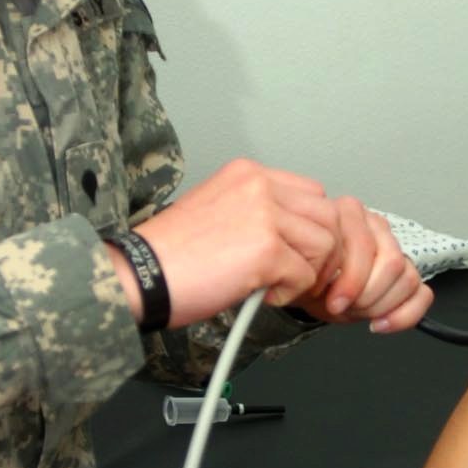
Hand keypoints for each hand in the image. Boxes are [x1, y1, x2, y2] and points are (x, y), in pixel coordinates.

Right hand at [117, 161, 340, 325]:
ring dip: (305, 273)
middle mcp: (259, 185)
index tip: (295, 251)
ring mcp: (265, 216)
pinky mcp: (267, 250)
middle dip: (319, 252)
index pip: (311, 193)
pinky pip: (305, 276)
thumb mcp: (217, 210)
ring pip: (324, 245)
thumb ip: (257, 212)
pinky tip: (260, 294)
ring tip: (272, 284)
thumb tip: (295, 233)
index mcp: (247, 173)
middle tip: (295, 274)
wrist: (141, 276)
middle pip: (327, 215)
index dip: (310, 227)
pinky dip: (288, 294)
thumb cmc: (170, 254)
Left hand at [295, 201, 432, 333]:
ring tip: (357, 310)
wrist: (309, 286)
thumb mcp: (303, 270)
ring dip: (381, 305)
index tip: (334, 302)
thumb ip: (313, 265)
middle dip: (368, 295)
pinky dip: (404, 315)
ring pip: (408, 278)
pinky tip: (381, 323)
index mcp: (350, 214)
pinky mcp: (408, 273)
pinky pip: (423, 294)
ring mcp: (396, 249)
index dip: (352, 282)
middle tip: (347, 306)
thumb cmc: (307, 275)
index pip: (368, 246)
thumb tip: (323, 276)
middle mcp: (376, 226)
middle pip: (393, 262)